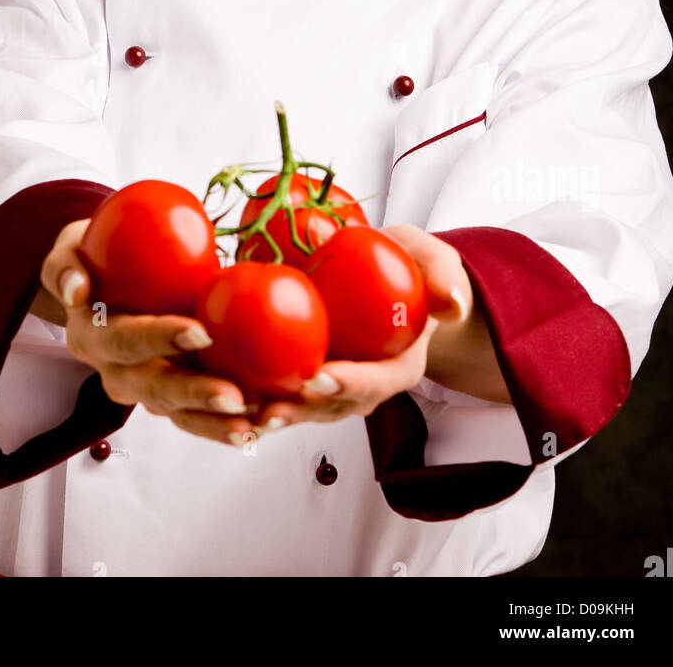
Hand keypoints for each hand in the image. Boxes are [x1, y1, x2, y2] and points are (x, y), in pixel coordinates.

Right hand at [38, 220, 259, 447]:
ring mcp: (146, 390)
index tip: (200, 332)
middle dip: (196, 395)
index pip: (125, 341)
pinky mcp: (174, 397)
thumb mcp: (68, 252)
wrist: (97, 290)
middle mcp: (118, 374)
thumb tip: (76, 288)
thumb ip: (65, 266)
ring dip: (217, 425)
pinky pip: (200, 417)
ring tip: (255, 427)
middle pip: (156, 390)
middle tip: (236, 396)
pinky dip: (230, 425)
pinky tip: (264, 425)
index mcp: (92, 339)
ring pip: (180, 415)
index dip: (159, 339)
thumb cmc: (92, 260)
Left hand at [247, 225, 472, 433]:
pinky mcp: (305, 374)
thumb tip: (452, 303)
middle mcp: (365, 386)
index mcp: (399, 366)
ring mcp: (333, 385)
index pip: (377, 383)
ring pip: (303, 408)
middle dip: (301, 412)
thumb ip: (442, 276)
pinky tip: (220, 389)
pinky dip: (254, 392)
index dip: (350, 385)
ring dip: (272, 414)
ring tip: (238, 412)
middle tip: (269, 408)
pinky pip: (281, 388)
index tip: (320, 377)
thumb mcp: (432, 260)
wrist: (388, 274)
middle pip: (334, 407)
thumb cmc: (411, 266)